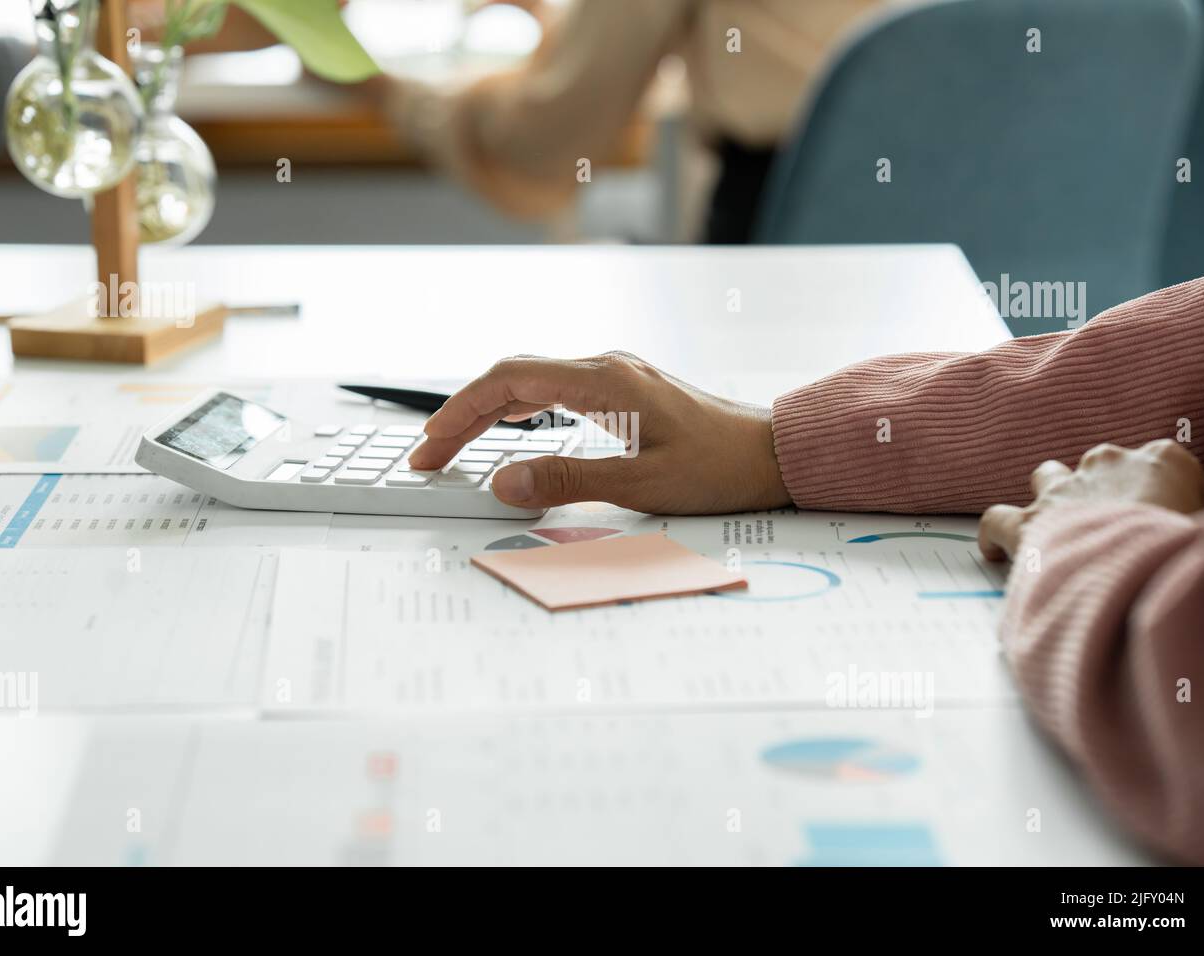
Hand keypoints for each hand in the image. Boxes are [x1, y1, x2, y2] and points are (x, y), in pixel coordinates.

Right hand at [409, 352, 793, 513]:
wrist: (772, 453)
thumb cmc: (720, 468)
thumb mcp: (641, 484)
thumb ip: (567, 480)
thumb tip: (503, 482)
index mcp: (604, 381)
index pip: (508, 381)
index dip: (460, 412)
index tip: (431, 447)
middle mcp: (605, 368)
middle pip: (512, 376)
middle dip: (464, 414)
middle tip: (431, 456)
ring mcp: (615, 375)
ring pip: (532, 379)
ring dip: (489, 410)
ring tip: (457, 444)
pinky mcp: (624, 390)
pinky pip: (555, 387)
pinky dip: (520, 406)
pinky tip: (511, 425)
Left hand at [978, 439, 1203, 560]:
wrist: (1142, 562)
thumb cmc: (1181, 545)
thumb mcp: (1203, 516)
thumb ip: (1185, 511)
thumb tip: (1173, 529)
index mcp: (1162, 460)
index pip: (1161, 461)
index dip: (1155, 489)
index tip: (1157, 511)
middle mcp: (1107, 463)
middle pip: (1098, 466)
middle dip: (1100, 489)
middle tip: (1108, 524)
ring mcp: (1065, 488)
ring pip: (1047, 476)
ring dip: (1050, 496)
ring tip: (1056, 523)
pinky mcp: (1030, 520)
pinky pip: (998, 519)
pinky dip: (995, 534)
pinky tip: (996, 550)